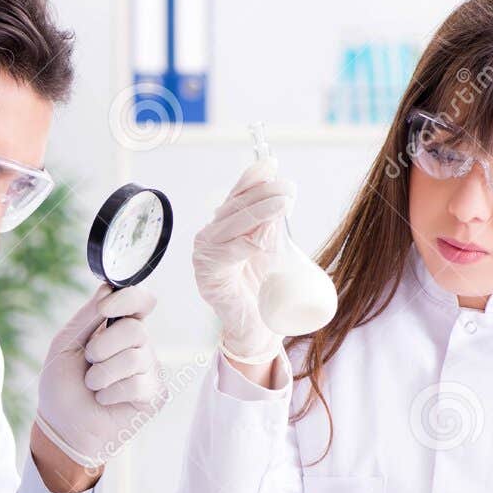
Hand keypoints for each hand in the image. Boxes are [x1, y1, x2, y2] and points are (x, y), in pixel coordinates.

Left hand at [33, 284, 163, 478]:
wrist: (62, 427)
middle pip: (136, 330)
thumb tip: (108, 289)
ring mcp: (149, 369)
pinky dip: (112, 393)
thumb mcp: (65, 344)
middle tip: (89, 362)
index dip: (128, 299)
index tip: (105, 310)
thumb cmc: (62, 385)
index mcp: (118, 327)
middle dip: (102, 347)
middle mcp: (139, 345)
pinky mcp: (154, 394)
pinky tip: (104, 400)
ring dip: (102, 374)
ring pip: (135, 357)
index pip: (141, 301)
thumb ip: (86, 316)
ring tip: (93, 385)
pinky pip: (139, 384)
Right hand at [192, 157, 296, 364]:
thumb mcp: (274, 246)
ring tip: (282, 204)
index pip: (236, 197)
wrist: (260, 328)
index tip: (271, 164)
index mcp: (223, 227)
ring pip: (230, 227)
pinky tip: (261, 240)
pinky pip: (225, 256)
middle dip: (263, 194)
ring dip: (258, 213)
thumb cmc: (268, 287)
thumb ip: (274, 223)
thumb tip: (283, 191)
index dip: (251, 179)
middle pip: (234, 207)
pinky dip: (244, 246)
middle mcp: (209, 237)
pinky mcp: (207, 279)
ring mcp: (204, 257)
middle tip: (288, 188)